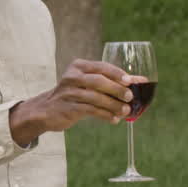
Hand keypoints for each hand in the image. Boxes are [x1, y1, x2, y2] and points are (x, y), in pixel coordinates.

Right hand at [9, 59, 138, 145]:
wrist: (46, 110)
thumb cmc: (74, 95)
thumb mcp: (89, 84)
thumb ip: (113, 81)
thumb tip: (141, 81)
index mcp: (79, 66)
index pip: (101, 67)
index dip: (117, 74)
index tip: (130, 81)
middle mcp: (72, 77)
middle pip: (98, 81)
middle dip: (116, 89)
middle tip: (130, 97)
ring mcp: (69, 92)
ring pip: (95, 98)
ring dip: (113, 105)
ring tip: (125, 111)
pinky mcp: (68, 108)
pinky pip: (90, 111)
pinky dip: (104, 115)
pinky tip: (114, 119)